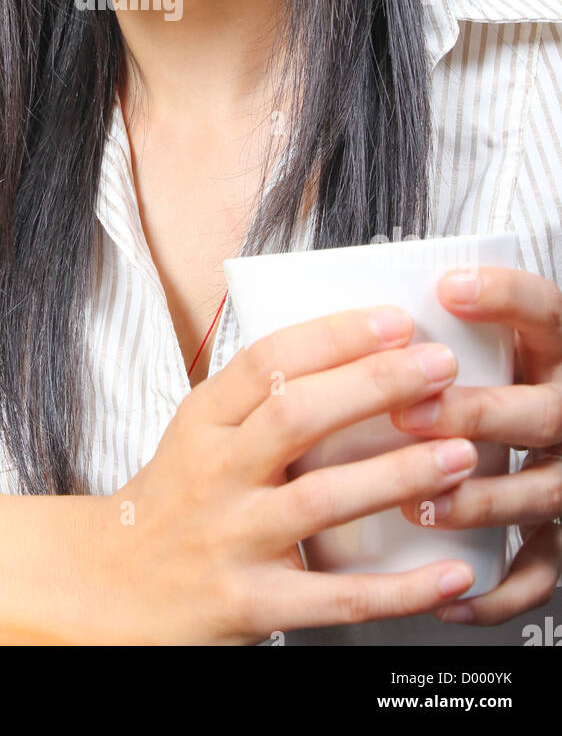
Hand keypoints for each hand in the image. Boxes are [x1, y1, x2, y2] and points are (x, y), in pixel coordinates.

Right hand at [104, 305, 483, 644]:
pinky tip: (449, 571)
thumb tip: (355, 350)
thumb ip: (259, 399)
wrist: (112, 589)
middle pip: (296, 415)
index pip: (266, 361)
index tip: (396, 321)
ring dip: (397, 474)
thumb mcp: (198, 434)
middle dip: (375, 384)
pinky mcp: (251, 603)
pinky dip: (400, 588)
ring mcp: (232, 539)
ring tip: (460, 454)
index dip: (334, 336)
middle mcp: (215, 473)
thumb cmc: (175, 502)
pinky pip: (336, 597)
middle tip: (440, 366)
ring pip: (321, 499)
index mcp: (203, 422)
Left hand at [390, 263, 561, 624]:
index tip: (446, 289)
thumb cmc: (478, 383)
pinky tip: (446, 596)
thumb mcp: (483, 342)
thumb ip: (435, 329)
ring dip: (478, 503)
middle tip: (407, 413)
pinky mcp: (556, 535)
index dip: (504, 297)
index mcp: (547, 351)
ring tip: (417, 504)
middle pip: (540, 412)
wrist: (538, 434)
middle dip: (473, 414)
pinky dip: (496, 591)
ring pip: (538, 494)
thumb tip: (344, 307)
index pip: (545, 310)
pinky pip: (538, 572)